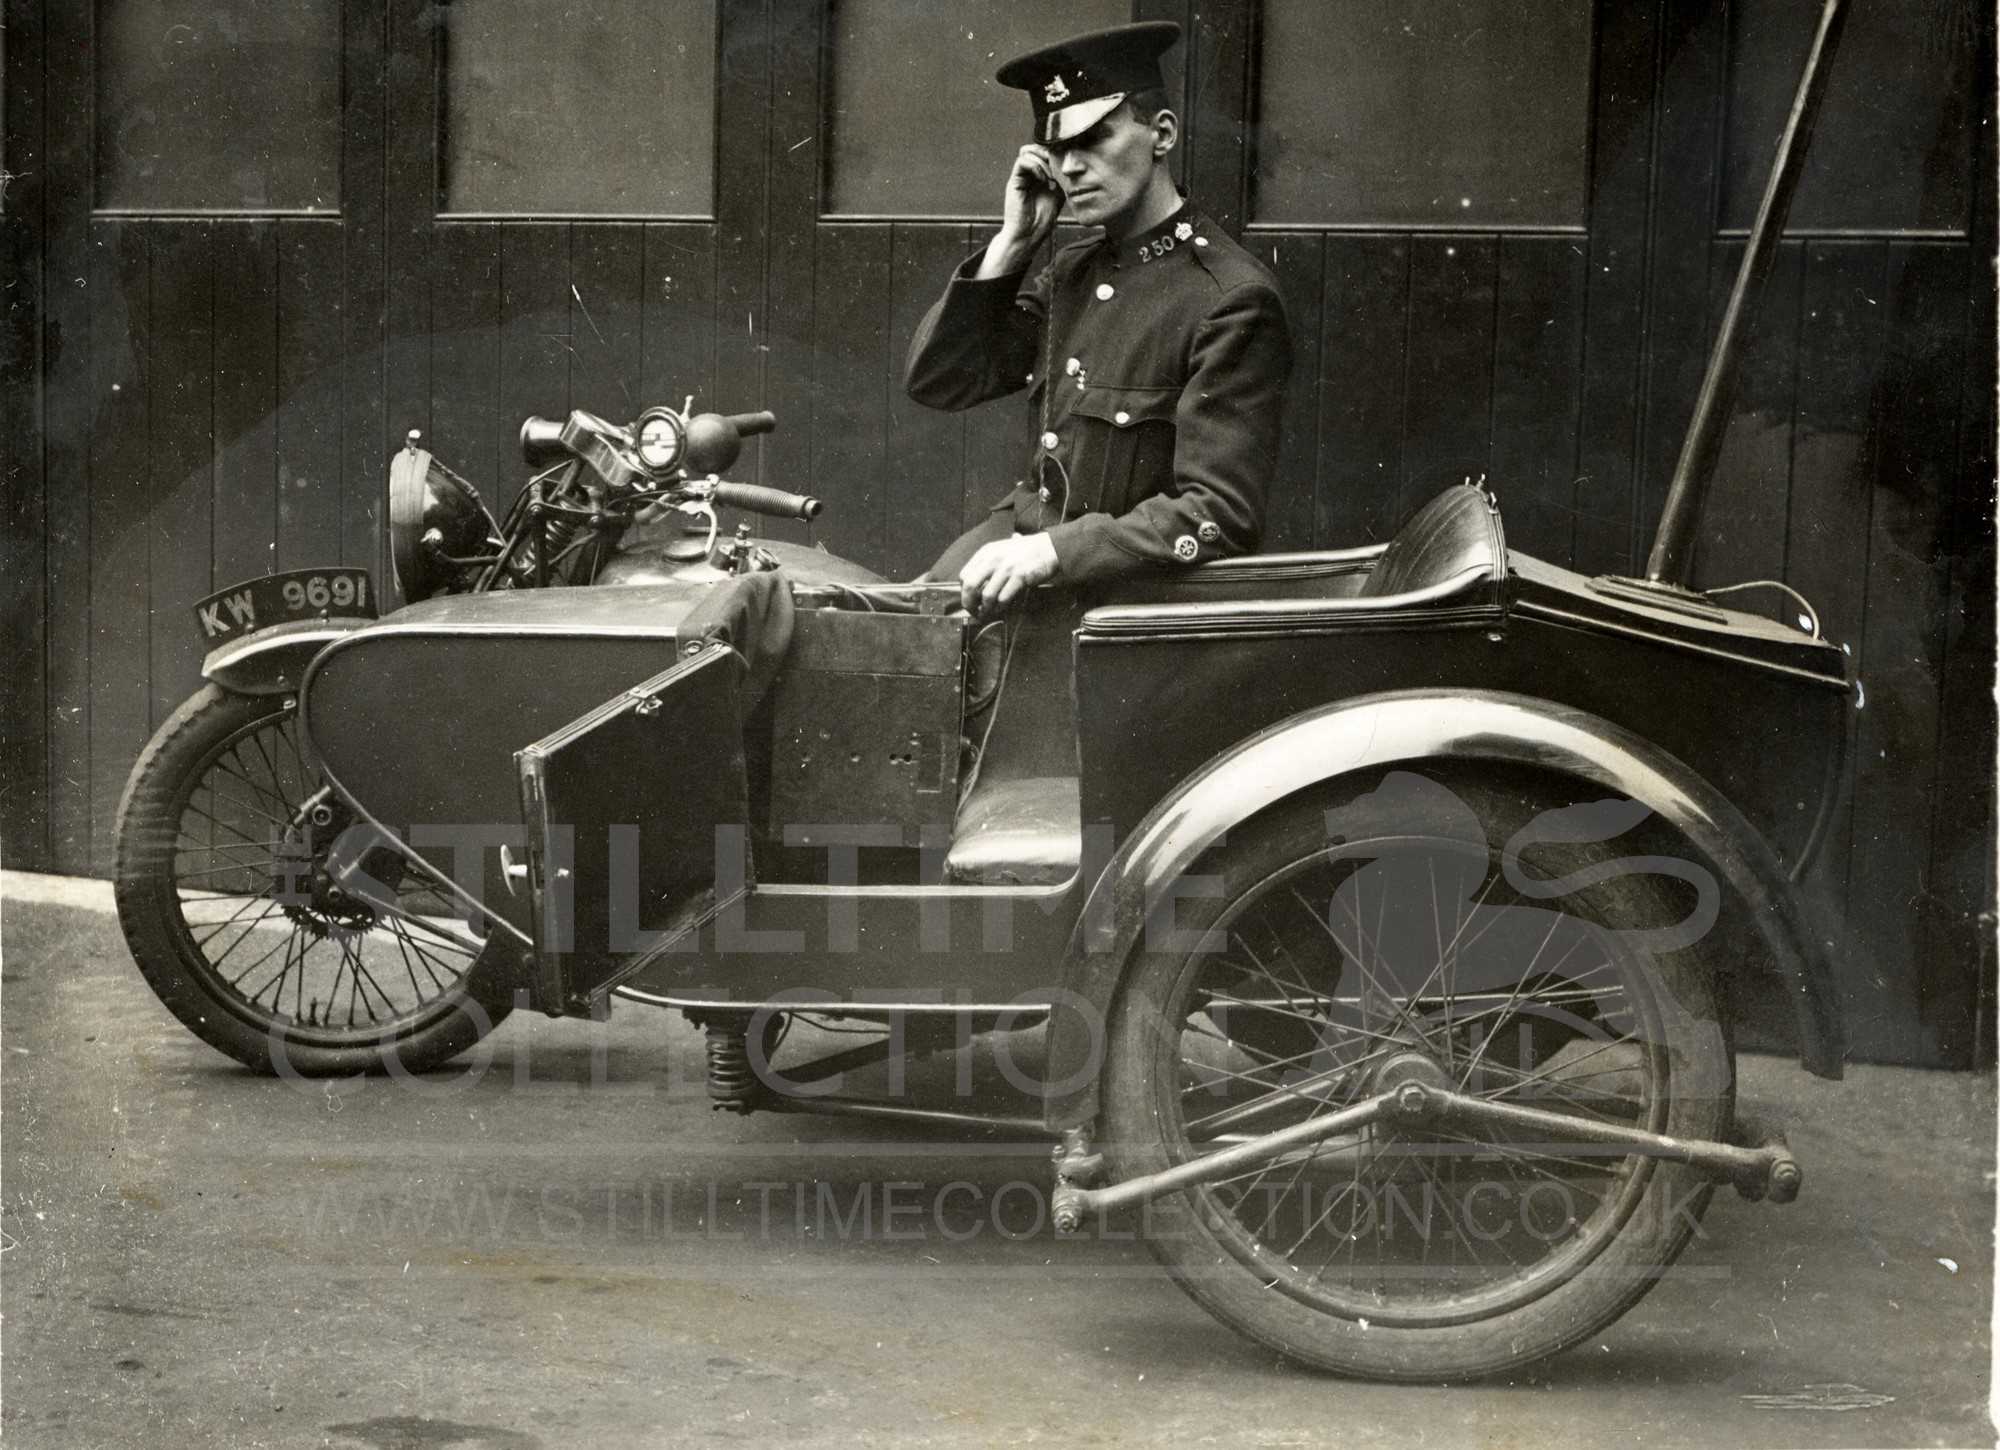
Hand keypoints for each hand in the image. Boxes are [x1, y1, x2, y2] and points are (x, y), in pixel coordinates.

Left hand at [959, 532, 1058, 616]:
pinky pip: (1004, 598)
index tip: (970, 600)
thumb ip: (986, 563)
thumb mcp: (1001, 550)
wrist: (1049, 548)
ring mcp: (1006, 568)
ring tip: (988, 613)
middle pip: (970, 586)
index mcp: (986, 552)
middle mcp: (993, 559)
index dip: (964, 591)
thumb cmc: (1025, 551)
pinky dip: (1000, 607)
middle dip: (969, 604)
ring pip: (986, 596)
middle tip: (974, 612)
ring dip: (986, 609)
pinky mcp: (1019, 577)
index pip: (964, 576)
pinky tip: (1001, 609)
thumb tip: (972, 582)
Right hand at [980, 146, 1060, 276]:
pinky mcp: (1014, 182)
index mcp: (1038, 177)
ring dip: (1043, 160)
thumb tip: (1069, 166)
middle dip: (1049, 153)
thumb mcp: (1058, 196)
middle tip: (1060, 166)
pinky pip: (1022, 162)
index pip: (1043, 153)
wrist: (1029, 235)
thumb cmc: (1041, 221)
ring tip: (1052, 176)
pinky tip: (1044, 179)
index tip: (1066, 164)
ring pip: (1027, 151)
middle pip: (1034, 148)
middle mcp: (1027, 175)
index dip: (1054, 154)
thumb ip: (1061, 180)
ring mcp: (1020, 177)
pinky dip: (1035, 166)